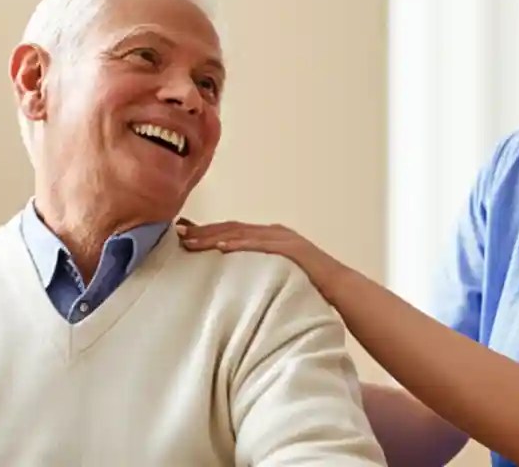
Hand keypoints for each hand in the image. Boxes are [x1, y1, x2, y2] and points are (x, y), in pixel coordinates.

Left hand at [176, 219, 350, 297]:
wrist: (341, 289)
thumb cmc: (307, 285)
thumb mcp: (275, 274)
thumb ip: (255, 271)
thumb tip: (229, 280)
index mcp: (268, 236)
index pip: (231, 231)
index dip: (206, 230)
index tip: (181, 232)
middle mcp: (273, 232)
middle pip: (231, 229)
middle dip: (203, 230)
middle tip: (176, 233)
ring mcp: (283, 238)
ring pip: (241, 234)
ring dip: (214, 237)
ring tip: (191, 241)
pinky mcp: (292, 249)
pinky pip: (261, 246)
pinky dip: (240, 245)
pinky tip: (222, 247)